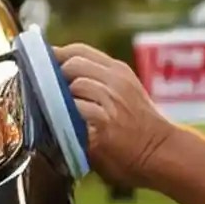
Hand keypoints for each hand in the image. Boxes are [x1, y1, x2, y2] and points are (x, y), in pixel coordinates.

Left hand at [53, 42, 176, 188]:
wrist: (164, 153)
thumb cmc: (141, 127)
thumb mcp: (126, 93)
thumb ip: (100, 82)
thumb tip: (60, 76)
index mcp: (118, 71)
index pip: (78, 50)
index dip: (56, 56)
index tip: (40, 66)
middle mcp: (115, 81)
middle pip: (72, 64)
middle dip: (55, 78)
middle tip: (46, 95)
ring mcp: (111, 101)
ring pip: (73, 86)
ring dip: (60, 100)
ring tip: (58, 114)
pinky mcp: (104, 123)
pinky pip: (76, 111)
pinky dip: (65, 118)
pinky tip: (64, 128)